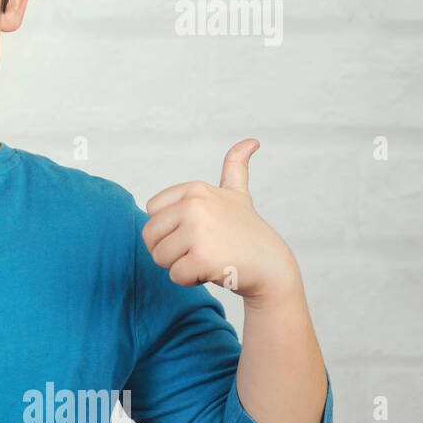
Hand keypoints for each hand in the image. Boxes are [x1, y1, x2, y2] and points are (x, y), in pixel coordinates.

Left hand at [141, 139, 299, 305]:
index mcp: (195, 190)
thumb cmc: (247, 233)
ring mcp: (198, 231)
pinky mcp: (202, 258)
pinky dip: (190, 280)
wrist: (271, 267)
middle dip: (170, 250)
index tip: (198, 229)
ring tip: (209, 258)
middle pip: (150, 236)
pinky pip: (175, 276)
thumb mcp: (237, 194)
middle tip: (202, 248)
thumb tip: (252, 142)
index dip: (169, 227)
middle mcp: (195, 205)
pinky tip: (214, 271)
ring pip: (160, 257)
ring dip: (180, 265)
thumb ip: (235, 167)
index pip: (151, 211)